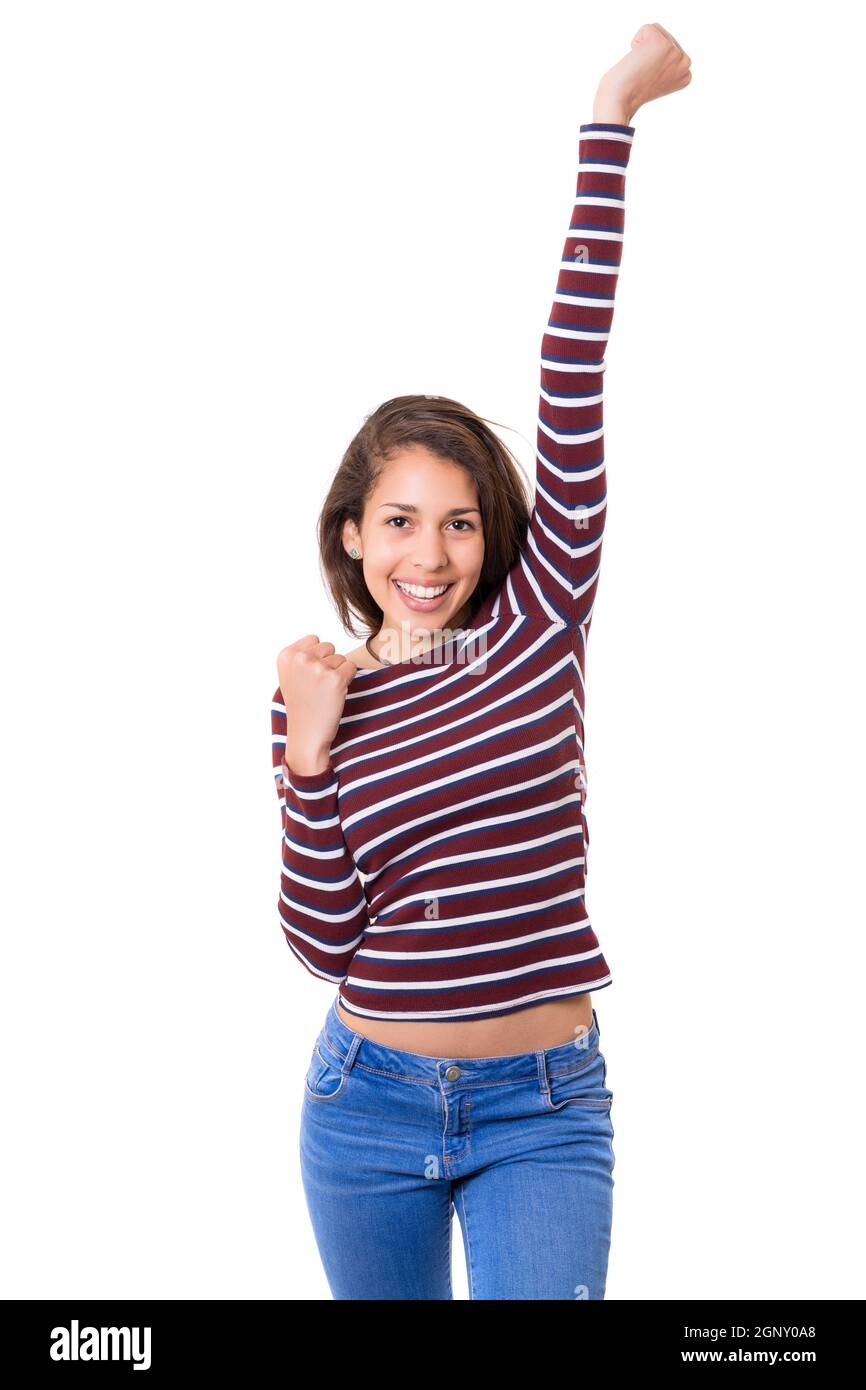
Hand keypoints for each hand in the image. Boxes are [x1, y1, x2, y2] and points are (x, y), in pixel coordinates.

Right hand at [276, 635, 357, 775]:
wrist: (307, 734)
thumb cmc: (301, 705)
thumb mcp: (290, 676)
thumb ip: (300, 655)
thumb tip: (320, 642)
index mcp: (286, 656)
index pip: (313, 639)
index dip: (316, 657)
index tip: (308, 676)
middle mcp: (300, 659)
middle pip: (328, 647)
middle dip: (328, 663)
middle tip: (318, 686)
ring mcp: (317, 668)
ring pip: (340, 658)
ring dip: (337, 673)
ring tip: (325, 691)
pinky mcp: (336, 679)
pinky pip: (351, 667)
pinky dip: (348, 679)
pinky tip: (335, 693)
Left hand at [594, 23, 691, 125]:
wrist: (620, 100)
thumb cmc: (630, 93)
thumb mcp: (656, 79)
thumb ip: (665, 65)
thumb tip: (660, 51)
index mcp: (686, 74)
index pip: (671, 49)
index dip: (654, 60)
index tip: (649, 79)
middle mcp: (685, 63)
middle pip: (665, 37)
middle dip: (649, 51)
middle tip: (642, 74)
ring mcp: (675, 52)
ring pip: (656, 31)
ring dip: (642, 47)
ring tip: (640, 67)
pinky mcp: (662, 44)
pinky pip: (646, 29)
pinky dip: (635, 41)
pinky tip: (635, 60)